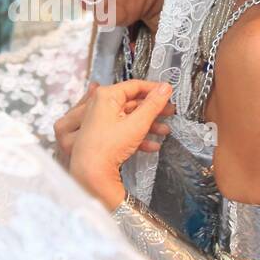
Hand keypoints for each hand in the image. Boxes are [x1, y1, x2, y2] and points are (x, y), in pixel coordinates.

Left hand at [69, 80, 174, 209]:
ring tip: (164, 130)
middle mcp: (100, 105)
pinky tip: (152, 145)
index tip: (168, 93)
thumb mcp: (137, 123)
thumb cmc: (107, 147)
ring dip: (149, 125)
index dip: (154, 89)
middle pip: (133, 102)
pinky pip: (123, 130)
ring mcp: (100, 121)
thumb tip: (164, 88)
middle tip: (169, 112)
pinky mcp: (102, 135)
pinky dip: (137, 136)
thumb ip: (153, 104)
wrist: (90, 173)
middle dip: (153, 109)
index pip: (135, 85)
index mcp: (106, 96)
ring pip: (129, 118)